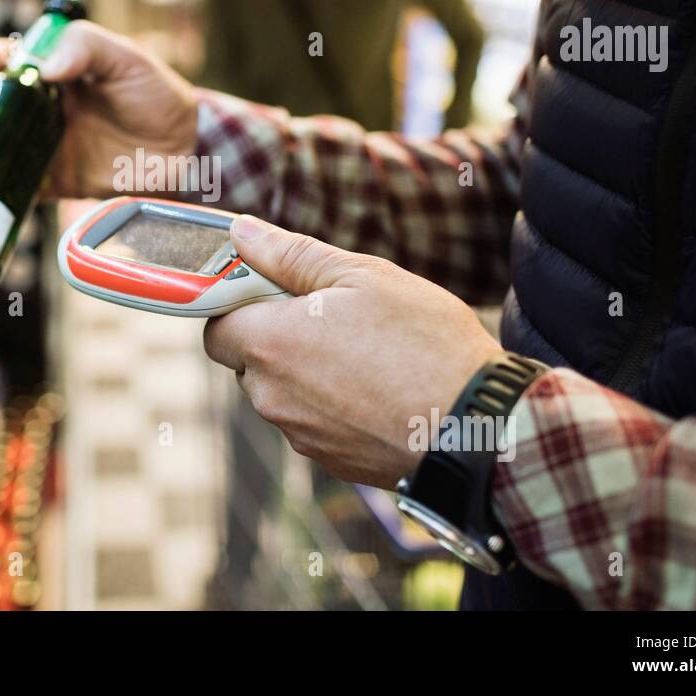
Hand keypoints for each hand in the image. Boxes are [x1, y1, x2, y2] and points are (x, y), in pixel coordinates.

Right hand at [0, 21, 198, 199]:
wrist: (186, 149)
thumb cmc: (156, 95)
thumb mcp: (127, 59)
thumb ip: (87, 48)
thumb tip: (42, 66)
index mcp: (54, 72)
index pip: (10, 60)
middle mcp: (40, 109)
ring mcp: (44, 147)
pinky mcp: (56, 182)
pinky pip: (17, 188)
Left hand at [203, 215, 502, 487]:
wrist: (479, 429)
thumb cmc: (423, 343)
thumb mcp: (361, 277)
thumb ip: (291, 255)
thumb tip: (240, 233)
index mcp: (269, 344)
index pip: (216, 326)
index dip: (242, 305)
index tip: (280, 291)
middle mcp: (272, 397)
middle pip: (251, 361)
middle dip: (280, 338)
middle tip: (336, 317)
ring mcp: (301, 435)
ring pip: (285, 394)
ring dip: (311, 373)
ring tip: (370, 354)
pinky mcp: (332, 463)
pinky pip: (317, 424)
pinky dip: (337, 406)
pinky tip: (382, 389)